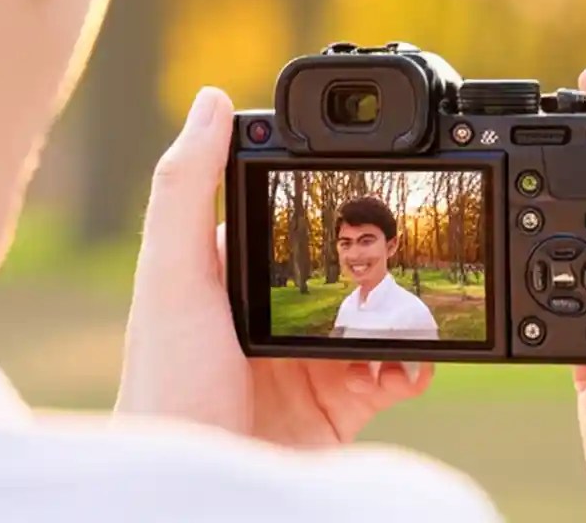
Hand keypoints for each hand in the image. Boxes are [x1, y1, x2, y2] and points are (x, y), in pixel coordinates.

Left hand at [115, 87, 432, 446]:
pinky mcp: (336, 409)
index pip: (281, 217)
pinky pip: (392, 376)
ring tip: (418, 314)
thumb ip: (187, 188)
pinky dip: (415, 367)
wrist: (197, 495)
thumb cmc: (167, 386)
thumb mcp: (173, 276)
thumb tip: (212, 101)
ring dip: (405, 315)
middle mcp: (267, 317)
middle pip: (341, 270)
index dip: (322, 195)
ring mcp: (305, 364)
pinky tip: (415, 365)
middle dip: (381, 260)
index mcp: (228, 278)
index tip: (365, 175)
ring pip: (375, 321)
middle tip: (409, 250)